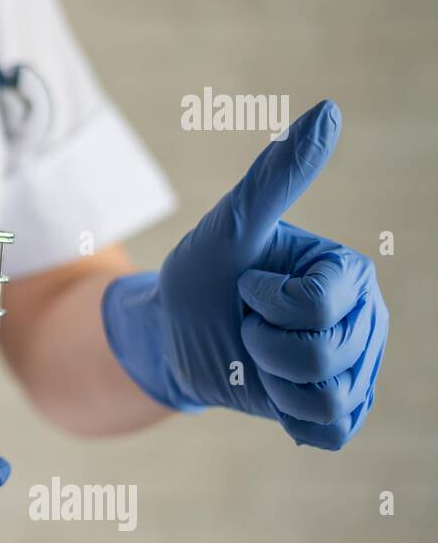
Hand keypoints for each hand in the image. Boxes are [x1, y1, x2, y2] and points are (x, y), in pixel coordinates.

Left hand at [102, 100, 387, 448]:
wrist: (176, 335)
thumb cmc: (201, 275)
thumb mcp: (230, 225)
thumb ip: (278, 175)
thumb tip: (330, 111)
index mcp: (349, 271)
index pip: (320, 306)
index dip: (268, 303)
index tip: (247, 287)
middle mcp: (366, 318)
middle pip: (326, 355)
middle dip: (263, 344)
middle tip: (247, 324)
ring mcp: (357, 367)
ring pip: (328, 396)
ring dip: (272, 381)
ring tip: (258, 356)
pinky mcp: (338, 409)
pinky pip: (330, 430)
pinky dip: (288, 416)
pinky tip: (271, 390)